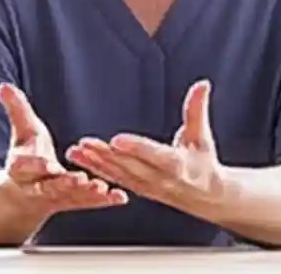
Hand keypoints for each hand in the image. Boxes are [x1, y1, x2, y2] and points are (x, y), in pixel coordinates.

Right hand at [0, 82, 128, 215]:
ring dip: (86, 193)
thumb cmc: (28, 152)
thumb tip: (4, 86)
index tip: (46, 164)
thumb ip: (16, 109)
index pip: (25, 167)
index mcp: (21, 168)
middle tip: (79, 179)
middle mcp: (37, 186)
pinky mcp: (73, 202)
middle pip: (49, 186)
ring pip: (70, 197)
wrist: (26, 189)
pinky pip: (89, 203)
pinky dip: (105, 200)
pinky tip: (121, 197)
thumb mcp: (22, 130)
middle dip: (64, 184)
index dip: (35, 165)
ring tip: (102, 188)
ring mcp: (56, 197)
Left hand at [67, 79, 224, 214]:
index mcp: (177, 166)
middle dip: (106, 155)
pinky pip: (114, 180)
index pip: (155, 156)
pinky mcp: (137, 189)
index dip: (136, 148)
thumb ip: (197, 109)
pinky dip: (96, 170)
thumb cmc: (203, 161)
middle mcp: (160, 180)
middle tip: (85, 142)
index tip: (116, 140)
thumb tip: (202, 84)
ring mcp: (146, 188)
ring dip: (95, 163)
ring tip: (75, 151)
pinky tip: (79, 159)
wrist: (205, 196)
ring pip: (117, 175)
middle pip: (130, 166)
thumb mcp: (201, 135)